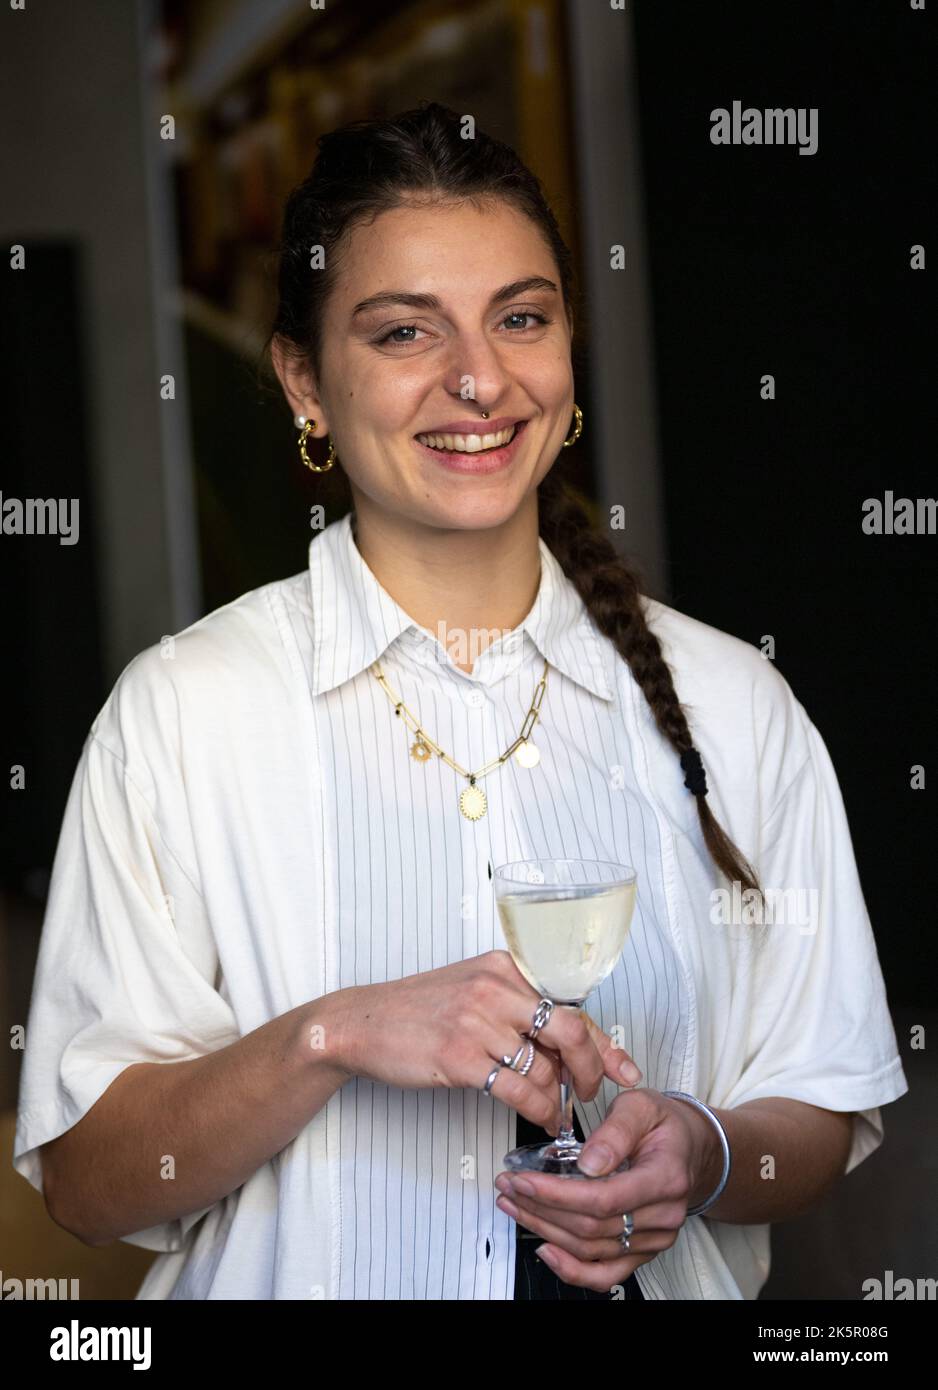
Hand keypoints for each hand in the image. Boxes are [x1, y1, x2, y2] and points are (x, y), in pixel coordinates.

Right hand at [323, 950, 641, 1131]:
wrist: (361, 1023)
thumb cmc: (417, 1012)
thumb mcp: (471, 992)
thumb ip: (515, 1009)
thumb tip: (564, 1048)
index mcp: (503, 967)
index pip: (569, 1005)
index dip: (604, 1042)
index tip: (626, 1069)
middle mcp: (494, 987)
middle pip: (570, 1030)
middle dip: (592, 1069)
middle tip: (593, 1093)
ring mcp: (477, 1021)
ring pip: (544, 1067)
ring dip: (558, 1099)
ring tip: (558, 1114)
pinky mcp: (460, 1056)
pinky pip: (518, 1090)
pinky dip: (537, 1110)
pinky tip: (539, 1118)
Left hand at [494, 1088, 722, 1290]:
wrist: (689, 1146)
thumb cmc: (662, 1124)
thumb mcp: (640, 1107)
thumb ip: (615, 1131)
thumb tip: (589, 1163)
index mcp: (666, 1177)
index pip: (604, 1198)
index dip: (557, 1194)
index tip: (523, 1180)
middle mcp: (663, 1216)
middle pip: (592, 1226)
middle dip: (541, 1208)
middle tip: (509, 1187)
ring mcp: (654, 1239)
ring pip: (591, 1249)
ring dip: (546, 1230)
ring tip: (515, 1206)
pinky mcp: (642, 1251)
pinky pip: (607, 1274)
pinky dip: (573, 1270)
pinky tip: (545, 1250)